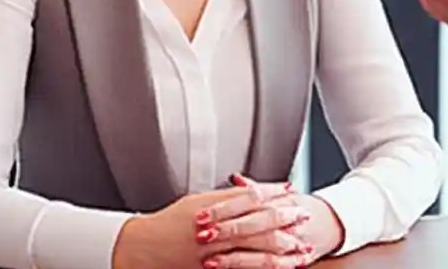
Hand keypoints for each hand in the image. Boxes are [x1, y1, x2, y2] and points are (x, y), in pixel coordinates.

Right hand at [112, 185, 287, 268]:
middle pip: (257, 223)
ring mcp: (213, 253)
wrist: (143, 248)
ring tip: (300, 244)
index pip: (249, 197)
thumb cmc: (170, 222)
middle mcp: (213, 230)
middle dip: (284, 220)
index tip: (289, 189)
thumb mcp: (197, 200)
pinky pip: (243, 268)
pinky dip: (263, 266)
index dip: (272, 193)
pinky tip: (280, 265)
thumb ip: (227, 196)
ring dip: (281, 246)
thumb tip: (254, 187)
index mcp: (211, 208)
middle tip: (303, 215)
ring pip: (254, 249)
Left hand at [196, 174, 346, 266]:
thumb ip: (258, 188)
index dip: (225, 208)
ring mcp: (295, 242)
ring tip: (211, 261)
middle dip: (228, 231)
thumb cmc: (305, 208)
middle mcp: (290, 220)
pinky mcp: (296, 261)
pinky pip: (274, 267)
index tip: (202, 215)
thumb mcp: (284, 194)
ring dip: (236, 257)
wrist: (338, 223)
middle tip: (202, 235)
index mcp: (285, 199)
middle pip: (256, 224)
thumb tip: (234, 178)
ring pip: (264, 250)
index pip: (252, 200)